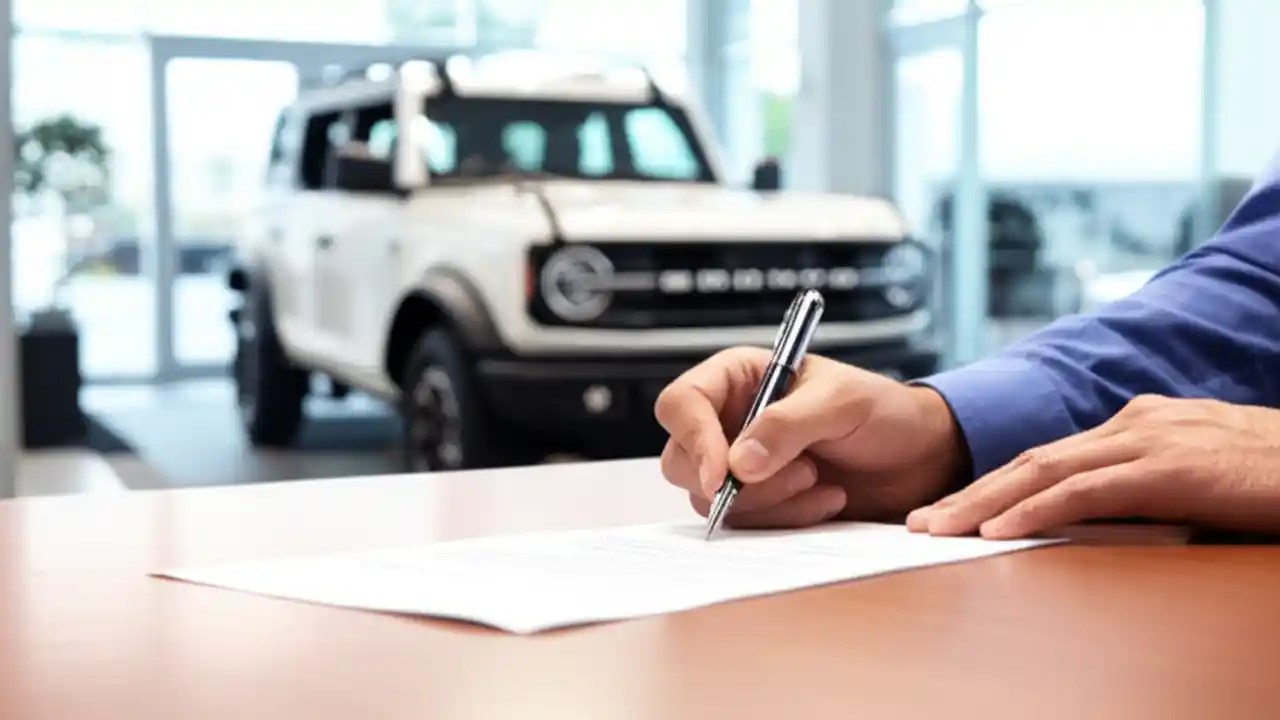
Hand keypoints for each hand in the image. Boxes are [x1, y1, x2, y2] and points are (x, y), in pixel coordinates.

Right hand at [654, 347, 966, 528]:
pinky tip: (827, 499)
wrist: (919, 458)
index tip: (723, 474)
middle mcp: (730, 421)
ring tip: (820, 480)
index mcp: (739, 378)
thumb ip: (787, 425)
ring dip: (770, 500)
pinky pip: (746, 524)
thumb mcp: (842, 403)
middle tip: (799, 472)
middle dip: (736, 481)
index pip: (682, 403)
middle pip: (682, 459)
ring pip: (712, 499)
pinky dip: (787, 518)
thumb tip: (739, 462)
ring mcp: (742, 466)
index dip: (693, 438)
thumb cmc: (884, 412)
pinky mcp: (761, 502)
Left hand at [907, 395, 1279, 538]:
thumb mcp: (1195, 477)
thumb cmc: (1270, 476)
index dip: (993, 484)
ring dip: (983, 502)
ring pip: (1043, 470)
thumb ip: (1144, 488)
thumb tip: (1098, 517)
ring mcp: (1147, 441)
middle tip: (919, 520)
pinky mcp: (1169, 469)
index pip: (1047, 456)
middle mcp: (1131, 424)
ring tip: (937, 528)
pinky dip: (1035, 509)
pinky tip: (999, 530)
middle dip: (969, 492)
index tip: (951, 510)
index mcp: (1134, 426)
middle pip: (1031, 459)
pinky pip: (1086, 491)